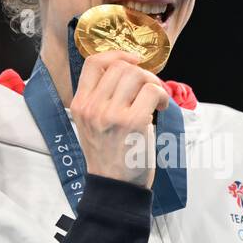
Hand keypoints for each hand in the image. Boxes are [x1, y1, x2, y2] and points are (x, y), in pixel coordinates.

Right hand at [71, 50, 170, 188]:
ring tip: (156, 99)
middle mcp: (92, 107)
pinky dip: (162, 96)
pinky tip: (162, 108)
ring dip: (153, 83)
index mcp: (80, 104)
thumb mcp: (92, 124)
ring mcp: (111, 114)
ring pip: (137, 75)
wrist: (114, 187)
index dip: (116, 55)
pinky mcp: (133, 123)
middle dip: (141, 73)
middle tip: (149, 88)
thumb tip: (130, 73)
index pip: (93, 62)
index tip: (132, 61)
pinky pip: (152, 91)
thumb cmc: (109, 156)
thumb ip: (101, 99)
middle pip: (120, 66)